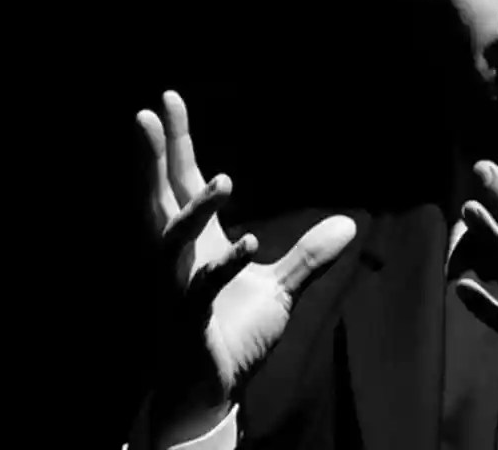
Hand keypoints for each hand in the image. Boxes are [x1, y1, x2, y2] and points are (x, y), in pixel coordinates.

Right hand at [136, 91, 355, 438]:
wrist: (209, 395)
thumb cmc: (232, 339)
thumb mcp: (281, 291)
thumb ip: (309, 255)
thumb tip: (350, 223)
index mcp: (196, 246)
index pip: (180, 184)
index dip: (175, 144)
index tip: (167, 102)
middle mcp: (178, 260)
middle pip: (160, 199)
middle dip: (154, 157)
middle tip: (148, 114)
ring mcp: (177, 289)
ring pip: (173, 240)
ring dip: (196, 210)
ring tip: (225, 181)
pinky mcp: (189, 321)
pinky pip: (201, 288)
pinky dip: (224, 265)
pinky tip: (249, 243)